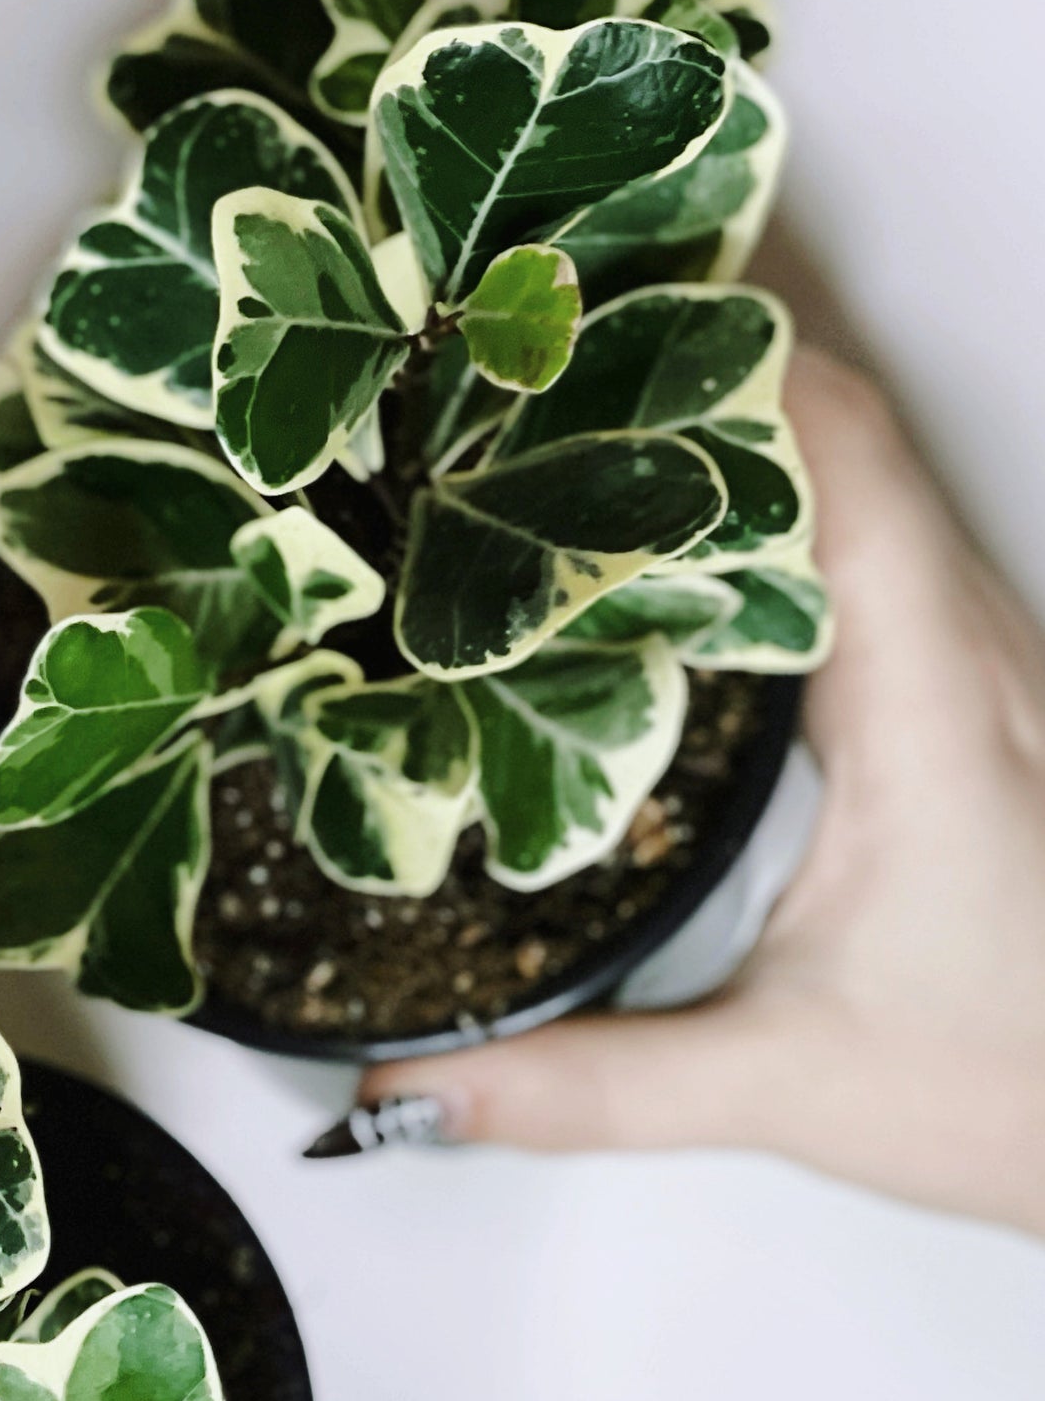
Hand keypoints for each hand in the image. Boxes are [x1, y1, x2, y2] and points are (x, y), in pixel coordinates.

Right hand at [364, 350, 1044, 1238]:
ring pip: (865, 461)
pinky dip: (778, 478)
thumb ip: (590, 1081)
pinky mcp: (971, 684)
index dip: (717, 357)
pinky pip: (874, 523)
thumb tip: (416, 1078)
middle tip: (535, 325)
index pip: (835, 451)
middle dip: (694, 350)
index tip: (582, 316)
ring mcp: (980, 654)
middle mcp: (969, 645)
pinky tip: (683, 508)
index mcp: (929, 702)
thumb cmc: (1021, 1084)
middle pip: (842, 420)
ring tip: (579, 386)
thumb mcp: (790, 1084)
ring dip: (737, 404)